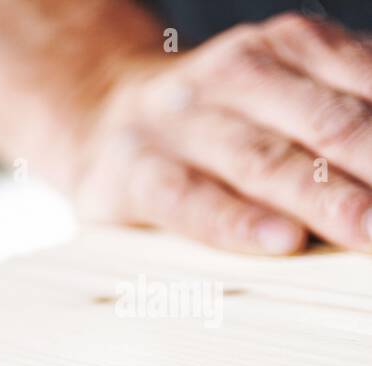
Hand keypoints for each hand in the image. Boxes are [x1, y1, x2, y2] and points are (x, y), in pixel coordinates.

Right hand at [71, 12, 371, 253]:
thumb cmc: (214, 117)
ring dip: (327, 200)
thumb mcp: (285, 90)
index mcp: (287, 47)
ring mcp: (182, 126)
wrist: (99, 117)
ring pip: (265, 162)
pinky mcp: (136, 175)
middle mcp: (235, 76)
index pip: (366, 85)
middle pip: (327, 125)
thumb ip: (346, 107)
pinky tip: (279, 240)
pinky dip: (238, 222)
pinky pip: (192, 202)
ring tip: (370, 232)